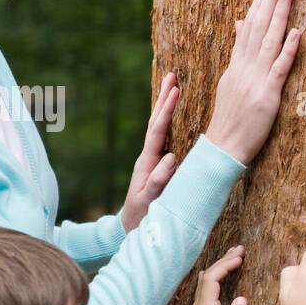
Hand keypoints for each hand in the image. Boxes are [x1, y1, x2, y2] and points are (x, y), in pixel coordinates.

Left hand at [120, 72, 180, 232]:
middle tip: (173, 75)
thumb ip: (158, 181)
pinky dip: (169, 121)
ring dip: (166, 106)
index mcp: (147, 163)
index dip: (166, 111)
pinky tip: (174, 113)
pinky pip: (164, 138)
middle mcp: (149, 157)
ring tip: (174, 86)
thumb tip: (172, 158)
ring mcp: (152, 161)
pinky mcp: (157, 165)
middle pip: (157, 122)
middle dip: (165, 99)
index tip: (175, 91)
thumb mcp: (149, 202)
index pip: (158, 131)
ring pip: (159, 128)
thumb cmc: (141, 218)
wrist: (130, 229)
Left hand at [186, 246, 247, 304]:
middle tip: (240, 249)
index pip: (212, 279)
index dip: (225, 265)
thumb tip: (242, 299)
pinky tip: (219, 273)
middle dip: (224, 260)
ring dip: (220, 266)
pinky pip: (207, 287)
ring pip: (207, 280)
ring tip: (234, 256)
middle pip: (208, 275)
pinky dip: (216, 276)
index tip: (240, 258)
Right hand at [206, 0, 301, 164]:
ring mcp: (255, 80)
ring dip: (278, 14)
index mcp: (237, 62)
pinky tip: (296, 32)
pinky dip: (287, 50)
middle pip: (257, 25)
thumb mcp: (229, 79)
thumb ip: (238, 51)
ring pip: (267, 41)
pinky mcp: (267, 97)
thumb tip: (239, 22)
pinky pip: (279, 70)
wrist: (223, 147)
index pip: (248, 22)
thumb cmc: (230, 116)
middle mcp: (245, 66)